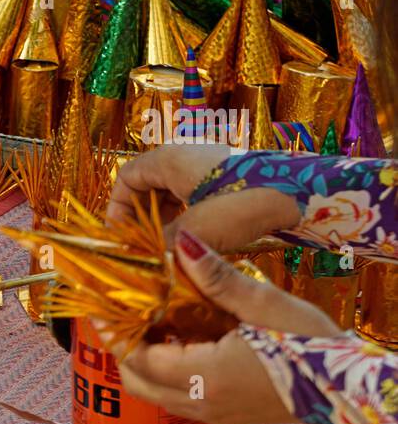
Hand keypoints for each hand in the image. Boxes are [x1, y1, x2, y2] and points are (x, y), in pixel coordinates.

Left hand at [101, 230, 345, 423]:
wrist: (349, 390)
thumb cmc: (311, 346)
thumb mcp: (263, 304)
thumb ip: (215, 277)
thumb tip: (180, 244)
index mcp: (201, 376)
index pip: (135, 356)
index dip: (114, 329)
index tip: (101, 303)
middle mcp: (198, 401)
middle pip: (135, 380)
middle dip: (122, 347)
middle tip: (121, 313)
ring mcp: (209, 413)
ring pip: (153, 391)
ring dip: (143, 360)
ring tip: (149, 322)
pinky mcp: (223, 414)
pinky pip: (175, 396)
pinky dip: (165, 371)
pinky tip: (180, 341)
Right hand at [106, 144, 301, 252]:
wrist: (305, 192)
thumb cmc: (248, 201)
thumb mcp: (198, 229)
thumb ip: (161, 245)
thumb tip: (137, 265)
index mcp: (169, 159)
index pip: (126, 179)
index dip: (117, 209)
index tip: (121, 237)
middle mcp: (184, 158)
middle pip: (145, 187)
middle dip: (139, 219)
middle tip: (141, 248)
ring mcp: (206, 168)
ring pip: (169, 195)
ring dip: (162, 222)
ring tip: (164, 250)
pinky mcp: (225, 181)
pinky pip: (191, 199)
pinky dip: (183, 220)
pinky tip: (191, 242)